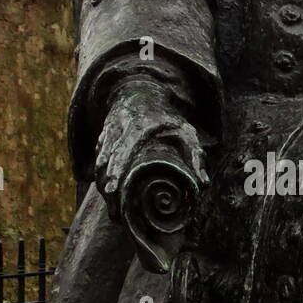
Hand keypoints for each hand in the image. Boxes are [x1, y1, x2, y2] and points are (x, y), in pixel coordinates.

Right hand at [95, 78, 207, 221]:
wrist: (145, 95)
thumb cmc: (170, 120)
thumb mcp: (188, 134)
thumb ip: (196, 158)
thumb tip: (204, 186)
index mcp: (138, 128)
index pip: (122, 150)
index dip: (115, 170)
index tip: (112, 190)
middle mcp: (119, 128)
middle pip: (107, 159)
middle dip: (107, 183)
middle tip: (113, 208)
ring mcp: (109, 131)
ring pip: (100, 159)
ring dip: (102, 182)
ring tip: (111, 206)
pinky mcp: (103, 136)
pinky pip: (98, 156)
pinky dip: (99, 173)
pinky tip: (106, 190)